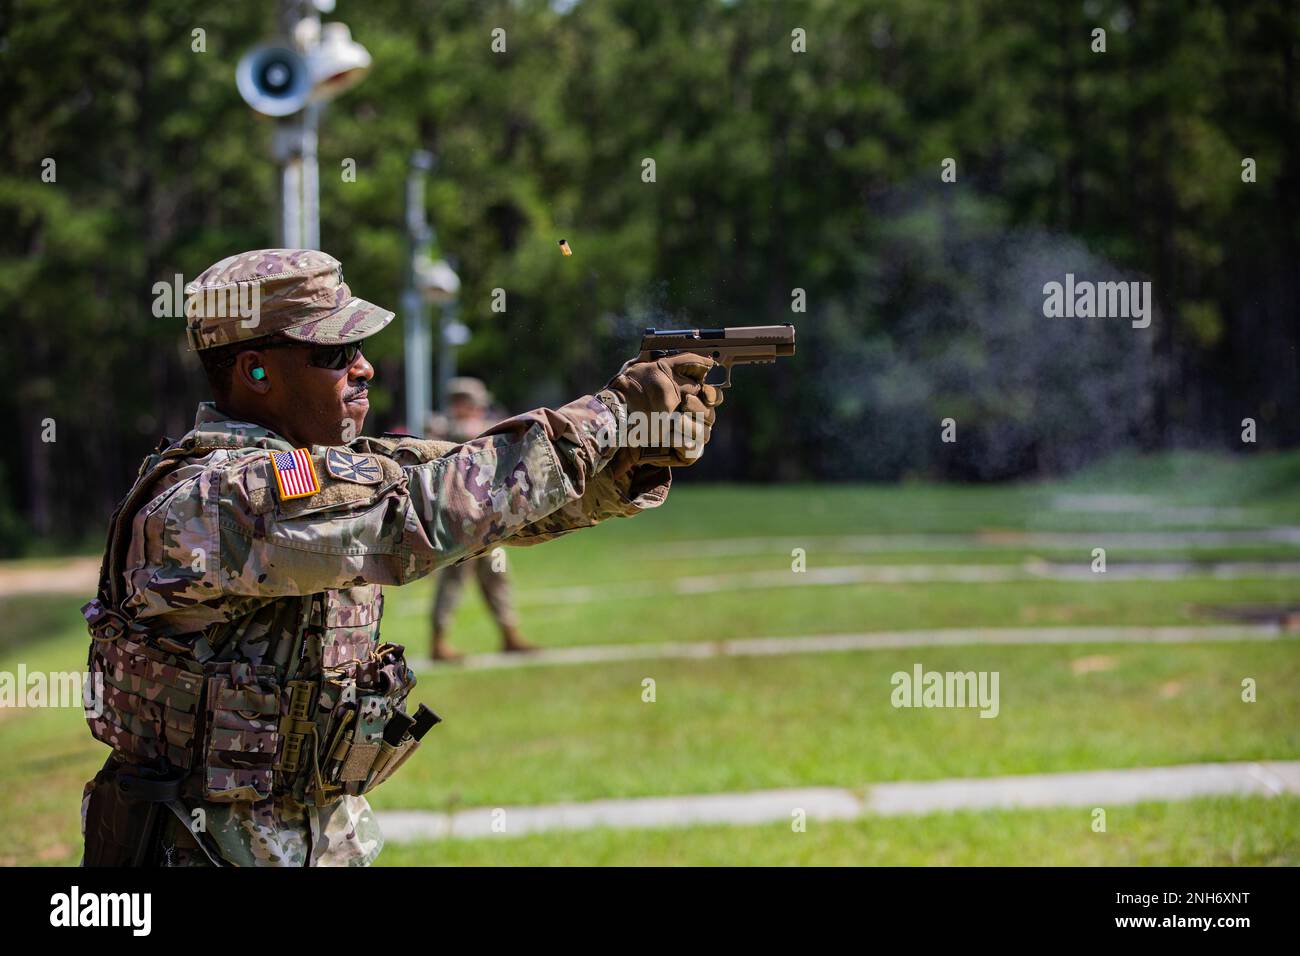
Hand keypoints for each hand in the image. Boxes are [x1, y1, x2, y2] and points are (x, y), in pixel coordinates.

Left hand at [603, 353, 724, 473]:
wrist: (620, 418)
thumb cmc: (639, 393)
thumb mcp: (660, 370)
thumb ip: (687, 362)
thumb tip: (710, 363)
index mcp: (691, 397)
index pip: (714, 397)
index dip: (713, 396)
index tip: (705, 393)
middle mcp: (692, 417)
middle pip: (711, 415)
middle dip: (698, 408)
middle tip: (684, 403)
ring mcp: (688, 436)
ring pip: (704, 433)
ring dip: (689, 426)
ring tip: (672, 422)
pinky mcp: (683, 454)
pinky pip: (693, 452)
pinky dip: (681, 444)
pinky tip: (667, 437)